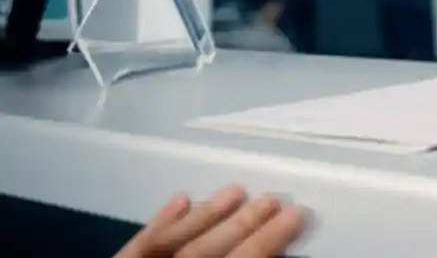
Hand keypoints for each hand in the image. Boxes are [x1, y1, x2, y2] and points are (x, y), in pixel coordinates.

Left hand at [114, 184, 306, 257]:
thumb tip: (280, 249)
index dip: (269, 238)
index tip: (297, 212)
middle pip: (206, 250)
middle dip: (243, 223)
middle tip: (275, 197)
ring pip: (173, 243)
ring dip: (208, 214)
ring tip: (237, 188)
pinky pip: (136, 247)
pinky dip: (159, 223)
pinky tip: (181, 198)